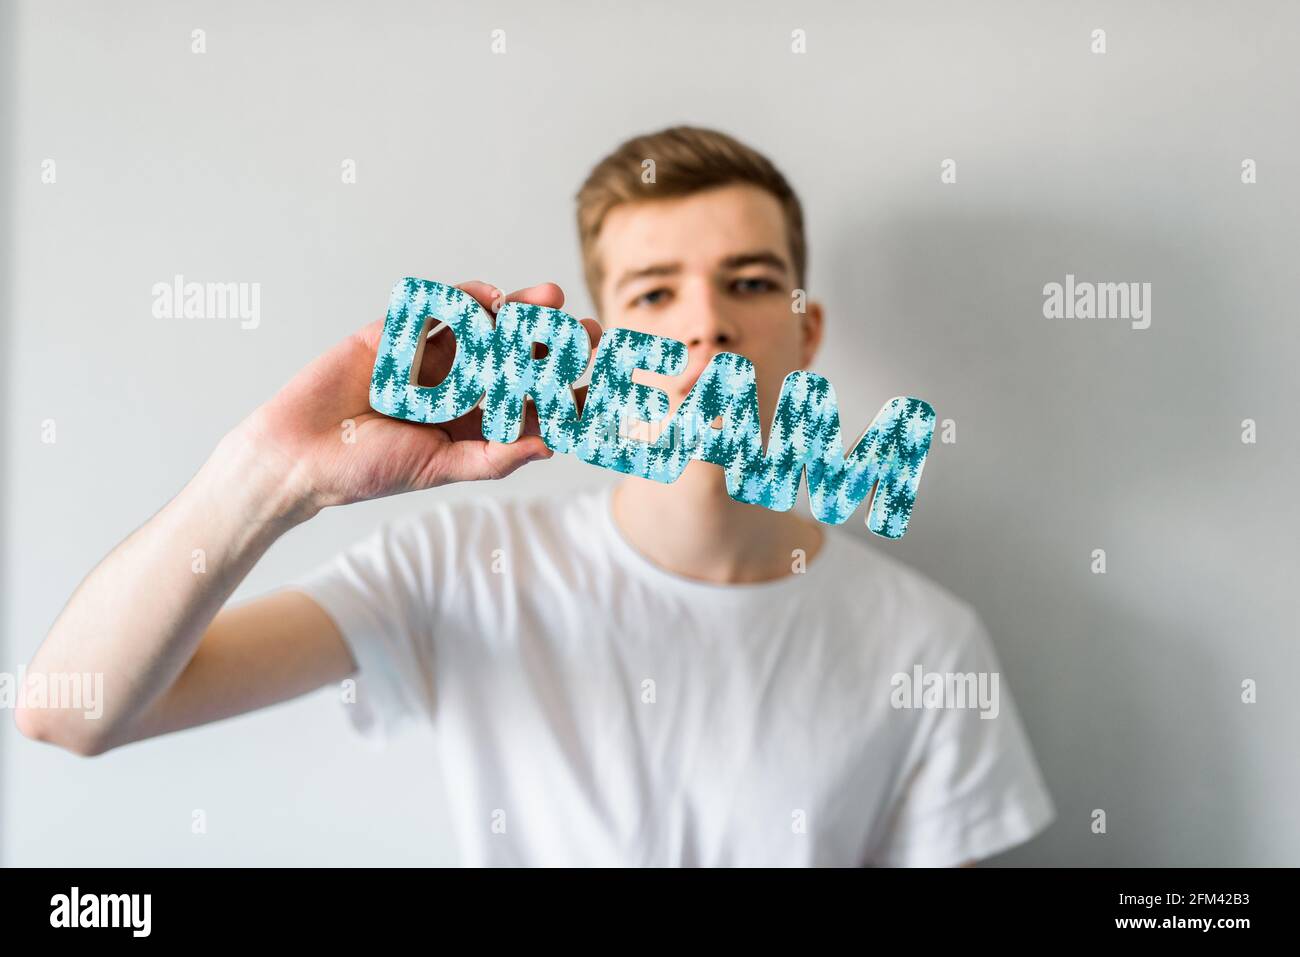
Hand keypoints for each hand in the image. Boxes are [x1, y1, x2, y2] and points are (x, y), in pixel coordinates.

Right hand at [234, 280, 601, 513]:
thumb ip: (493, 458)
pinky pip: (435, 307)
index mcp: (474, 421)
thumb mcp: (438, 468)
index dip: (566, 390)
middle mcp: (458, 385)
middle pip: (516, 356)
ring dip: (518, 310)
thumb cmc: (366, 469)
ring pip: (484, 327)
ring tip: (549, 298)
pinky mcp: (397, 332)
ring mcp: (429, 356)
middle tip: (588, 329)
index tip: (604, 381)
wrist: (298, 453)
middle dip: (551, 341)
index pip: (530, 401)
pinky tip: (490, 295)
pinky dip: (462, 297)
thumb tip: (551, 446)